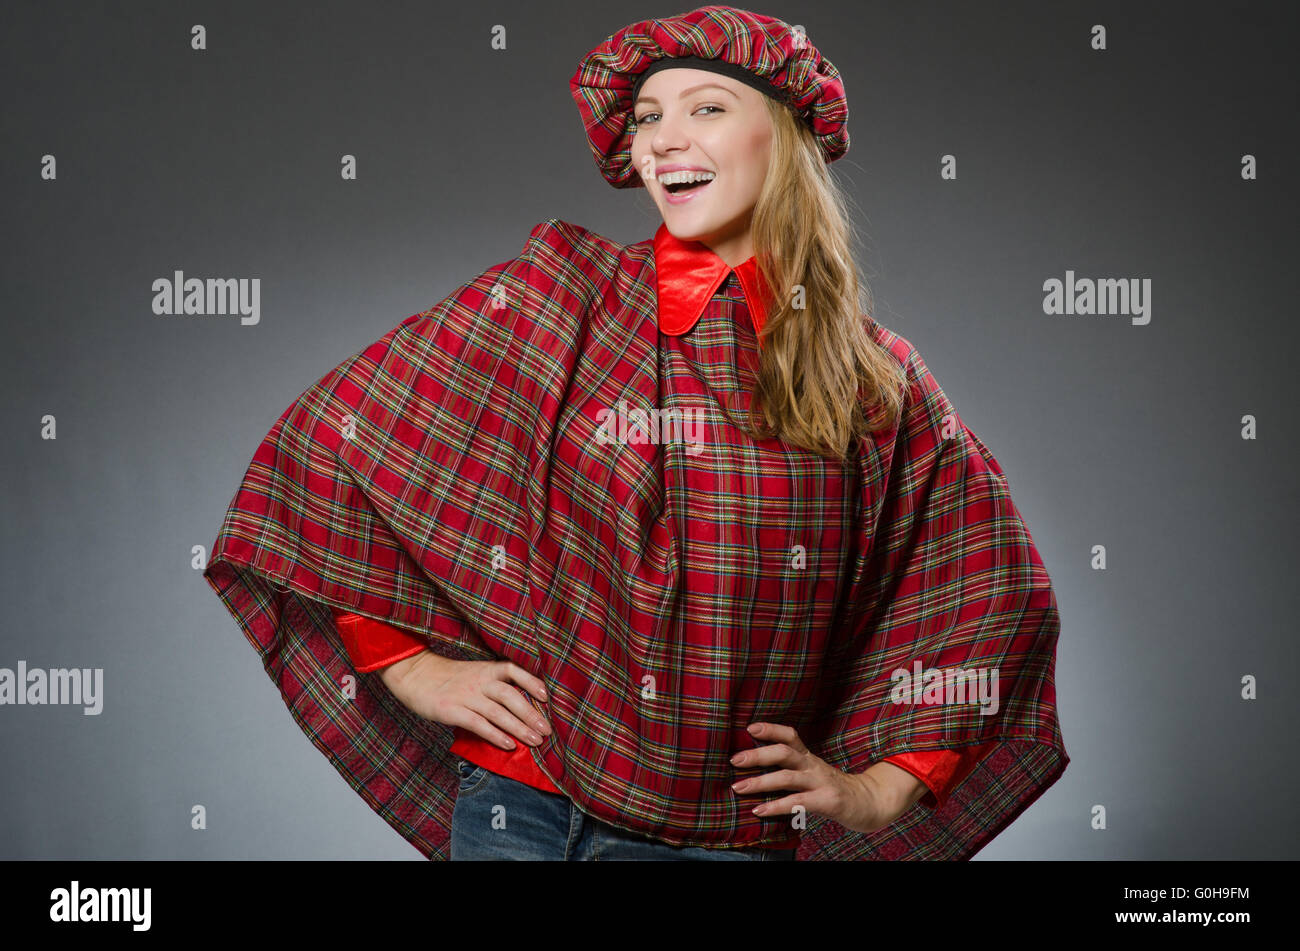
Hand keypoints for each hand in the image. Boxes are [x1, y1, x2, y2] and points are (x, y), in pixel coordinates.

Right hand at [379, 651, 551, 751]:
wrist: (415, 675)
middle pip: (510, 696)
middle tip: (547, 730)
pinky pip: (478, 724)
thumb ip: (494, 685)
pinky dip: (495, 735)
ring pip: (498, 712)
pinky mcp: (452, 710)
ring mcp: (465, 696)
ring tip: (535, 741)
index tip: (547, 697)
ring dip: (519, 728)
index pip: (513, 670)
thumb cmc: (449, 679)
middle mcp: (479, 681)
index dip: (532, 682)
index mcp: (486, 669)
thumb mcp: (474, 674)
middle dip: (531, 714)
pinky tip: (508, 745)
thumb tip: (521, 708)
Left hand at [729, 722, 928, 834]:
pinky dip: (776, 806)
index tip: (750, 727)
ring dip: (760, 782)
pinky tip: (758, 810)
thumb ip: (791, 770)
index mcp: (809, 757)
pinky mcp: (827, 801)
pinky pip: (797, 802)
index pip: (790, 736)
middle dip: (757, 754)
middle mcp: (813, 766)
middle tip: (734, 760)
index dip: (770, 729)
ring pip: (787, 777)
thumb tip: (755, 769)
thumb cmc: (833, 790)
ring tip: (738, 787)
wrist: (871, 803)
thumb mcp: (813, 774)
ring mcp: (821, 782)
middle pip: (784, 752)